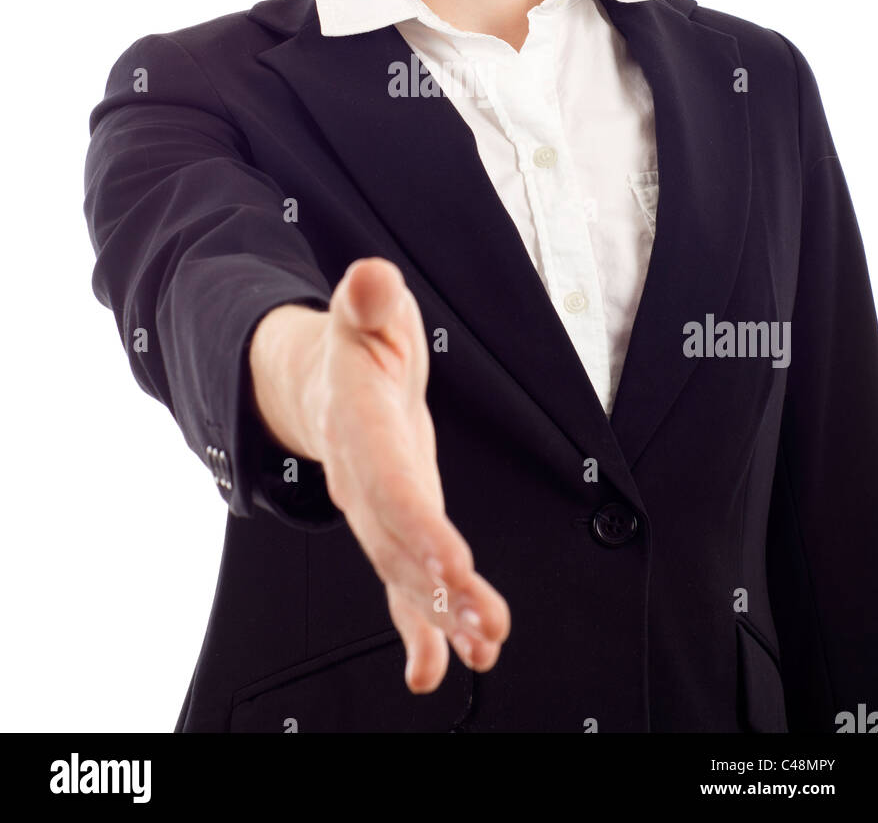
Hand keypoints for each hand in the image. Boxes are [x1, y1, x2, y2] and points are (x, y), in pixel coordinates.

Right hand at [249, 257, 510, 693]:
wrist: (323, 380)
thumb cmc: (357, 344)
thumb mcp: (367, 308)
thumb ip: (368, 297)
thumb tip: (370, 277)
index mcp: (361, 427)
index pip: (389, 482)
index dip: (418, 523)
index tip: (452, 560)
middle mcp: (364, 481)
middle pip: (400, 542)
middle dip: (439, 588)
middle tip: (484, 624)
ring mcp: (378, 512)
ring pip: (406, 574)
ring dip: (443, 616)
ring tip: (483, 650)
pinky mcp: (394, 529)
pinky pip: (403, 588)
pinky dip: (423, 629)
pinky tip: (442, 670)